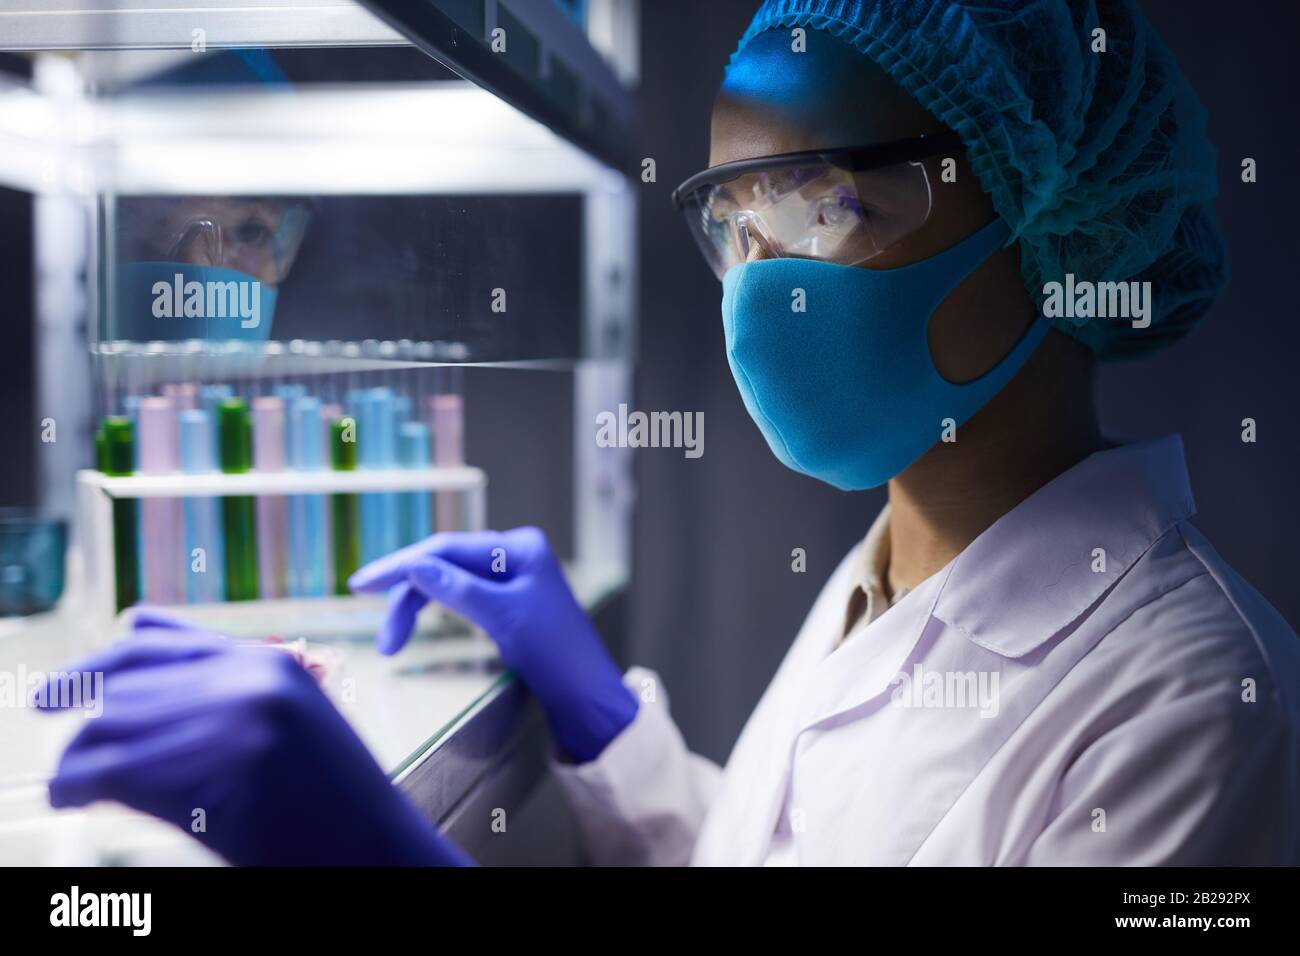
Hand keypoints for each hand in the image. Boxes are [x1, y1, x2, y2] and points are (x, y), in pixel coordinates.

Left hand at [34, 610, 471, 866]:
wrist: (380, 850)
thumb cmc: (336, 800)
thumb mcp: (293, 722)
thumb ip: (227, 685)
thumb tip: (136, 644)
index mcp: (267, 664)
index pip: (155, 641)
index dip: (99, 666)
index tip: (59, 693)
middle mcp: (246, 682)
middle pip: (123, 683)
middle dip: (83, 721)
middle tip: (67, 757)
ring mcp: (228, 726)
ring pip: (108, 725)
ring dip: (76, 760)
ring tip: (68, 787)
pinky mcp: (208, 777)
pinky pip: (108, 771)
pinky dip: (76, 786)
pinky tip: (76, 799)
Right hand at [349, 527, 636, 762]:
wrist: (587, 696)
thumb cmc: (555, 653)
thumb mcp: (504, 617)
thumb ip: (457, 589)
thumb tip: (413, 566)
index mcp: (520, 547)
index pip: (447, 547)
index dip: (401, 565)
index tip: (361, 584)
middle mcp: (515, 554)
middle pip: (444, 564)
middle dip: (407, 596)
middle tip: (383, 639)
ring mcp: (512, 577)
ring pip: (449, 581)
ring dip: (417, 607)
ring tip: (391, 645)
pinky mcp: (508, 602)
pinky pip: (461, 596)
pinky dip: (436, 608)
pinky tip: (416, 620)